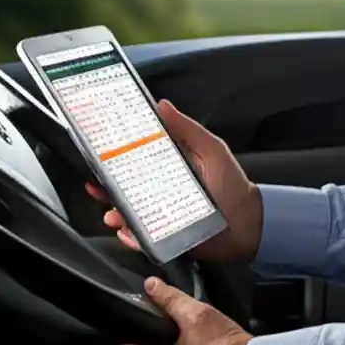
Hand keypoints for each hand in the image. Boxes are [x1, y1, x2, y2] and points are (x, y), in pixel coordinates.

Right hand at [86, 99, 262, 262]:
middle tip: (96, 187)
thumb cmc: (233, 185)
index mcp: (168, 167)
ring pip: (128, 214)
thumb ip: (188, 129)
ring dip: (115, 215)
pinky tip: (129, 233)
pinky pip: (141, 239)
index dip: (114, 158)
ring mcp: (161, 215)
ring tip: (114, 215)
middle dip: (105, 189)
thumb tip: (163, 105)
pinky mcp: (164, 237)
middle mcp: (160, 191)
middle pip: (124, 189)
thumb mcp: (212, 150)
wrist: (248, 224)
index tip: (99, 153)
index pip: (135, 160)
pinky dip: (131, 237)